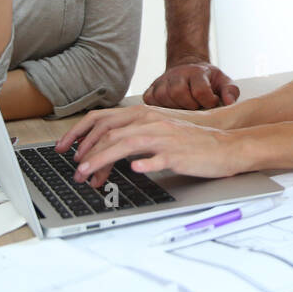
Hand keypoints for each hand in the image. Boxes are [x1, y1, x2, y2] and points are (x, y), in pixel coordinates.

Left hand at [54, 105, 243, 185]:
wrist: (226, 146)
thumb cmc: (192, 142)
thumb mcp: (160, 133)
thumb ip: (135, 137)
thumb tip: (108, 150)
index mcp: (146, 117)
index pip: (105, 121)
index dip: (81, 134)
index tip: (67, 150)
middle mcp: (153, 124)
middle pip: (111, 134)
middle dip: (87, 153)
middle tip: (75, 170)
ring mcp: (166, 138)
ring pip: (128, 145)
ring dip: (103, 160)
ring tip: (88, 174)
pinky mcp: (179, 154)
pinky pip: (159, 157)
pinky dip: (145, 163)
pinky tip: (134, 170)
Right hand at [143, 58, 239, 108]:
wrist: (188, 68)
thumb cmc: (207, 80)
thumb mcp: (223, 81)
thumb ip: (230, 90)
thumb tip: (229, 103)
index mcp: (196, 72)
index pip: (200, 90)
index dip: (208, 101)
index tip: (211, 102)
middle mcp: (177, 74)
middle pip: (178, 93)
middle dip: (189, 105)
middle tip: (196, 106)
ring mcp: (161, 82)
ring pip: (163, 97)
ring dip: (175, 107)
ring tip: (184, 107)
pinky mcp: (150, 90)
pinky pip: (149, 101)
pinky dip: (159, 107)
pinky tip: (170, 108)